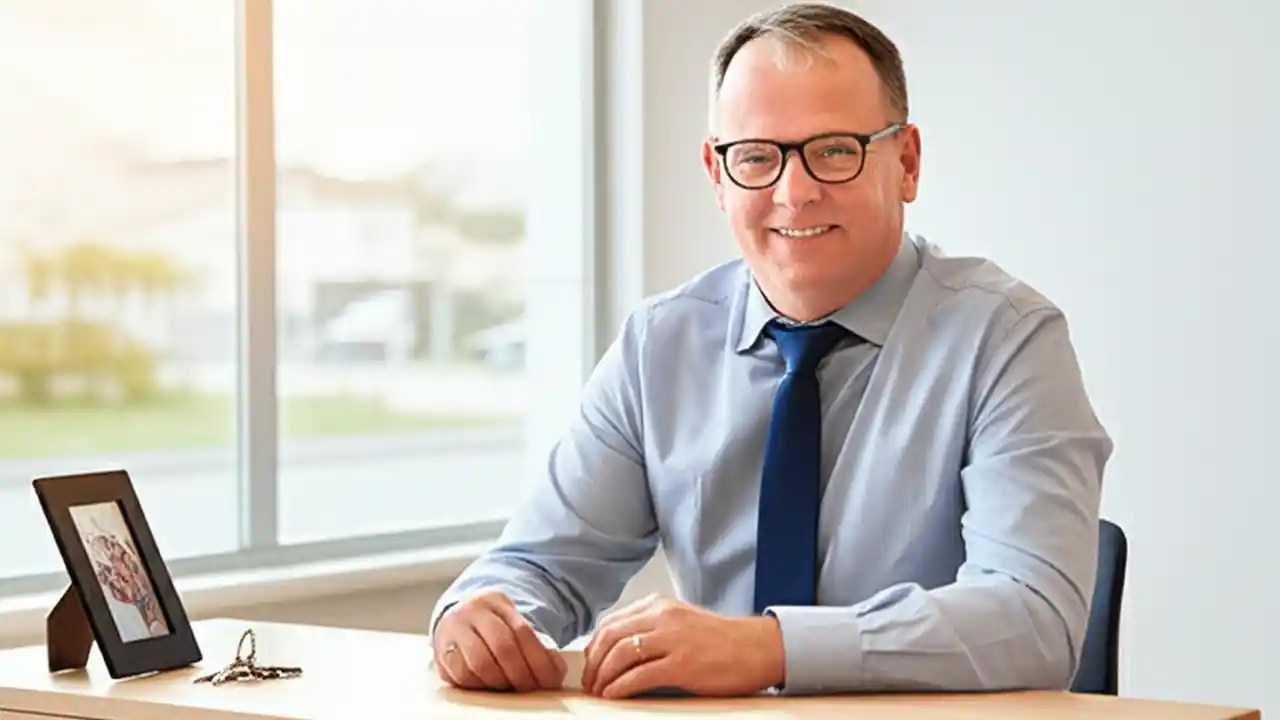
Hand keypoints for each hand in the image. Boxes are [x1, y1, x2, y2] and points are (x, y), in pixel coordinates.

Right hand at [432, 590, 566, 691]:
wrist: (455, 618)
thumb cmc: (490, 627)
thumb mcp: (510, 623)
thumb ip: (532, 642)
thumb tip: (555, 668)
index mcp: (497, 601)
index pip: (523, 631)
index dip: (539, 659)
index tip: (551, 679)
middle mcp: (473, 611)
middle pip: (503, 646)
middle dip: (522, 673)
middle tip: (531, 687)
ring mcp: (453, 629)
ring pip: (481, 662)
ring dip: (501, 681)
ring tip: (511, 687)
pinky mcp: (440, 651)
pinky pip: (462, 674)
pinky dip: (480, 684)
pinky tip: (489, 684)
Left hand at [580, 594, 784, 698]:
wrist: (756, 648)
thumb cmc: (722, 640)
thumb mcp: (681, 622)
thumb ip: (653, 628)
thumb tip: (620, 648)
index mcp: (659, 605)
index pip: (612, 622)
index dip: (595, 646)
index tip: (591, 663)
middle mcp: (662, 617)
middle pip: (610, 637)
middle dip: (594, 662)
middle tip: (590, 681)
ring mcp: (672, 640)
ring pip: (620, 654)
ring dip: (603, 676)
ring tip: (600, 691)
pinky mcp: (682, 664)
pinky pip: (639, 675)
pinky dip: (620, 687)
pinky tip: (614, 695)